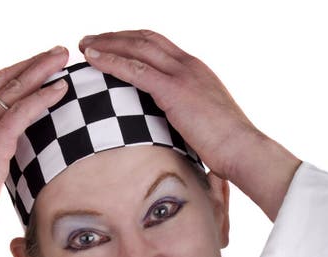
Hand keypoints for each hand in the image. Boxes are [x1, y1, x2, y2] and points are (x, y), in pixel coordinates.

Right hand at [0, 46, 69, 237]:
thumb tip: (6, 164)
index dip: (16, 74)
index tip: (37, 65)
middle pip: (4, 80)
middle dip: (32, 63)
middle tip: (57, 52)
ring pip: (15, 89)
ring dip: (42, 70)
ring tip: (63, 58)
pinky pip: (22, 111)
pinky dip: (43, 97)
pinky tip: (61, 88)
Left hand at [78, 30, 261, 182]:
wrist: (243, 149)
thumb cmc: (229, 147)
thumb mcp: (205, 123)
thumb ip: (188, 117)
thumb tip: (175, 132)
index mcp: (196, 71)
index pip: (159, 45)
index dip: (133, 42)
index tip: (113, 45)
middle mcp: (188, 65)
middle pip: (145, 38)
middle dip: (116, 36)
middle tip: (91, 41)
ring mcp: (182, 74)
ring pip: (137, 47)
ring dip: (107, 44)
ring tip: (84, 46)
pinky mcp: (174, 90)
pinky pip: (135, 69)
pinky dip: (111, 61)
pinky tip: (93, 60)